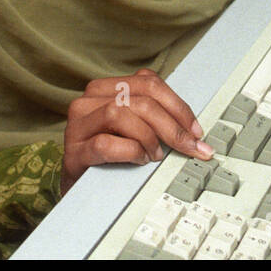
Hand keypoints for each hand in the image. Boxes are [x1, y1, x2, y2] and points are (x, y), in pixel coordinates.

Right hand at [61, 68, 210, 194]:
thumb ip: (153, 116)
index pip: (147, 82)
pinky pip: (105, 143)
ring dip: (148, 136)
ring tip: (157, 155)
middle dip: (171, 124)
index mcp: (105, 89)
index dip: (177, 105)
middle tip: (189, 147)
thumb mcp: (132, 128)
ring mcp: (78, 126)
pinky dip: (130, 151)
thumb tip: (193, 130)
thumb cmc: (109, 156)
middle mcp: (88, 101)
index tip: (196, 130)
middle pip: (139, 98)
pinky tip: (140, 159)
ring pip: (120, 114)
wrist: (80, 188)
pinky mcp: (74, 152)